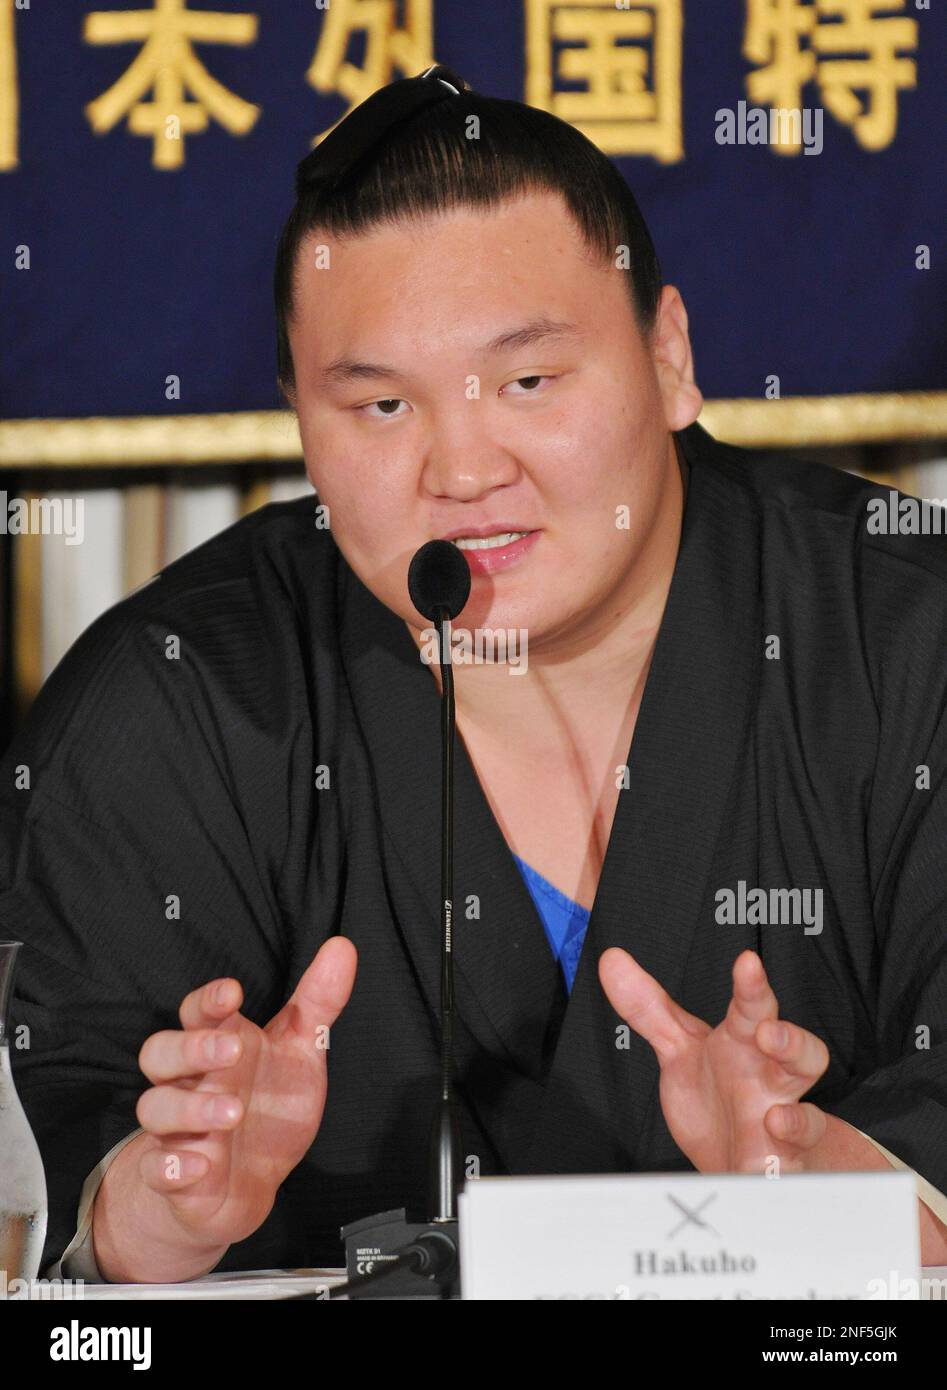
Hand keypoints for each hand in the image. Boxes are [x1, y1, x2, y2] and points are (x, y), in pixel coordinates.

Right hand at [131, 936, 356, 1249]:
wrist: (245, 1186)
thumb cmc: (267, 1106)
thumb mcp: (300, 1052)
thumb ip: (318, 1002)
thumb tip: (343, 947)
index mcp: (218, 1046)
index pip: (198, 1012)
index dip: (209, 999)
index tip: (233, 992)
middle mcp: (189, 1083)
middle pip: (160, 1052)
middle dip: (191, 1047)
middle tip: (232, 1051)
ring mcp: (177, 1130)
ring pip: (155, 1107)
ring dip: (189, 1108)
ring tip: (233, 1112)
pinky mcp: (173, 1177)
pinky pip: (155, 1169)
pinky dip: (171, 1167)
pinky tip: (198, 1166)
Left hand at [599, 946, 830, 1174]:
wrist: (743, 1156)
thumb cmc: (719, 1094)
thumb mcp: (679, 1048)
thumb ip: (648, 1007)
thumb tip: (612, 961)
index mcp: (744, 1044)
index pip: (753, 1009)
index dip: (751, 986)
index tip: (747, 962)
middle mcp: (769, 1080)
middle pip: (799, 1054)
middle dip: (790, 1042)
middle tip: (768, 1033)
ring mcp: (779, 1123)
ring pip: (808, 1116)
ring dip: (797, 1117)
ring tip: (775, 1117)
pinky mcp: (778, 1166)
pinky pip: (790, 1169)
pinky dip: (782, 1170)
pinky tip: (767, 1169)